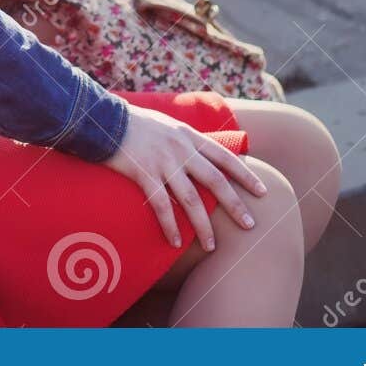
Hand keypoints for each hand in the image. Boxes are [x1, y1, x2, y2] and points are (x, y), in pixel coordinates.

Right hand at [101, 103, 269, 248]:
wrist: (103, 119)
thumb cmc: (135, 124)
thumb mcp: (167, 125)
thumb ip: (185, 140)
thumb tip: (201, 155)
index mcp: (189, 136)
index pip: (225, 157)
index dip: (245, 175)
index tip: (262, 191)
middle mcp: (181, 148)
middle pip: (215, 181)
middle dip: (234, 204)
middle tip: (250, 225)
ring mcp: (163, 162)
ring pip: (190, 199)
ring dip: (203, 225)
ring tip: (212, 246)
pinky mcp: (143, 173)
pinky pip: (160, 205)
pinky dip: (169, 225)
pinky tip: (175, 243)